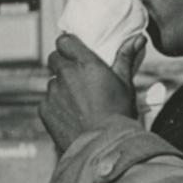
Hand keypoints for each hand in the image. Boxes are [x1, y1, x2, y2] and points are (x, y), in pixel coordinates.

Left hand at [39, 33, 142, 151]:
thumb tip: (138, 37)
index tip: (73, 51)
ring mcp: (52, 92)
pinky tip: (71, 116)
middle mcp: (65, 74)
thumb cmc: (119, 114)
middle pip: (54, 59)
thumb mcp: (125, 84)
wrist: (103, 145)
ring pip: (52, 82)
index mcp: (85, 64)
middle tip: (77, 77)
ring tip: (77, 102)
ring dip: (60, 87)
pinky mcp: (44, 109)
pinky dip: (55, 106)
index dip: (68, 46)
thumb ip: (125, 58)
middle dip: (63, 65)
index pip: (64, 41)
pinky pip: (47, 102)